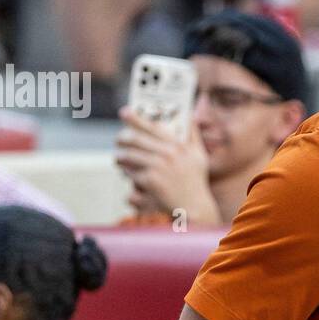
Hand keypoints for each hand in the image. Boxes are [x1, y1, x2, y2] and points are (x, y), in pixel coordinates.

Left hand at [115, 106, 219, 223]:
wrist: (193, 208)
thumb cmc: (195, 181)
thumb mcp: (199, 156)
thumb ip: (194, 134)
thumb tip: (189, 114)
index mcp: (178, 145)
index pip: (152, 126)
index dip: (135, 118)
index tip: (124, 111)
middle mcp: (168, 154)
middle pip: (134, 139)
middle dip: (122, 138)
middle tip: (118, 139)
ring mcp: (158, 168)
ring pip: (128, 156)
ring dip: (120, 157)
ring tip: (119, 159)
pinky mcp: (149, 181)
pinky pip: (130, 174)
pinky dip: (127, 174)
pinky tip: (128, 175)